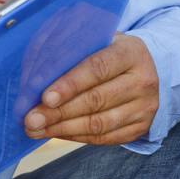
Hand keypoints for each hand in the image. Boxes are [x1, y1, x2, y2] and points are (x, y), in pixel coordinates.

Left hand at [22, 33, 158, 145]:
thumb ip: (71, 50)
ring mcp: (144, 106)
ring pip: (99, 123)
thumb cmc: (111, 54)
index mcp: (131, 53)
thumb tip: (36, 74)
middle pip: (96, 100)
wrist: (149, 70)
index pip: (98, 68)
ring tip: (36, 129)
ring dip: (63, 128)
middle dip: (59, 112)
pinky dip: (75, 136)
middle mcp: (143, 80)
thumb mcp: (98, 41)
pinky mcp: (140, 127)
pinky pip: (103, 137)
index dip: (70, 84)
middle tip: (31, 119)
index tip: (44, 98)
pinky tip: (56, 132)